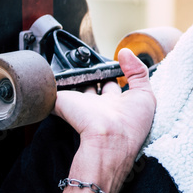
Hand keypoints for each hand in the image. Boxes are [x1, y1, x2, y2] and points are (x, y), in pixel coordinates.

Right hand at [54, 48, 156, 166]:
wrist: (111, 140)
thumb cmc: (132, 123)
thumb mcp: (144, 95)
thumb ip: (137, 72)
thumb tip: (124, 52)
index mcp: (116, 104)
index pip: (111, 84)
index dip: (111, 72)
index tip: (111, 60)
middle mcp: (98, 105)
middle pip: (91, 83)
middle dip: (91, 73)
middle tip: (89, 59)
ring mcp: (80, 104)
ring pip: (74, 84)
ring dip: (73, 73)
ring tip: (72, 57)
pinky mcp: (63, 103)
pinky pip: (52, 90)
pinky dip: (49, 82)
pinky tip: (47, 71)